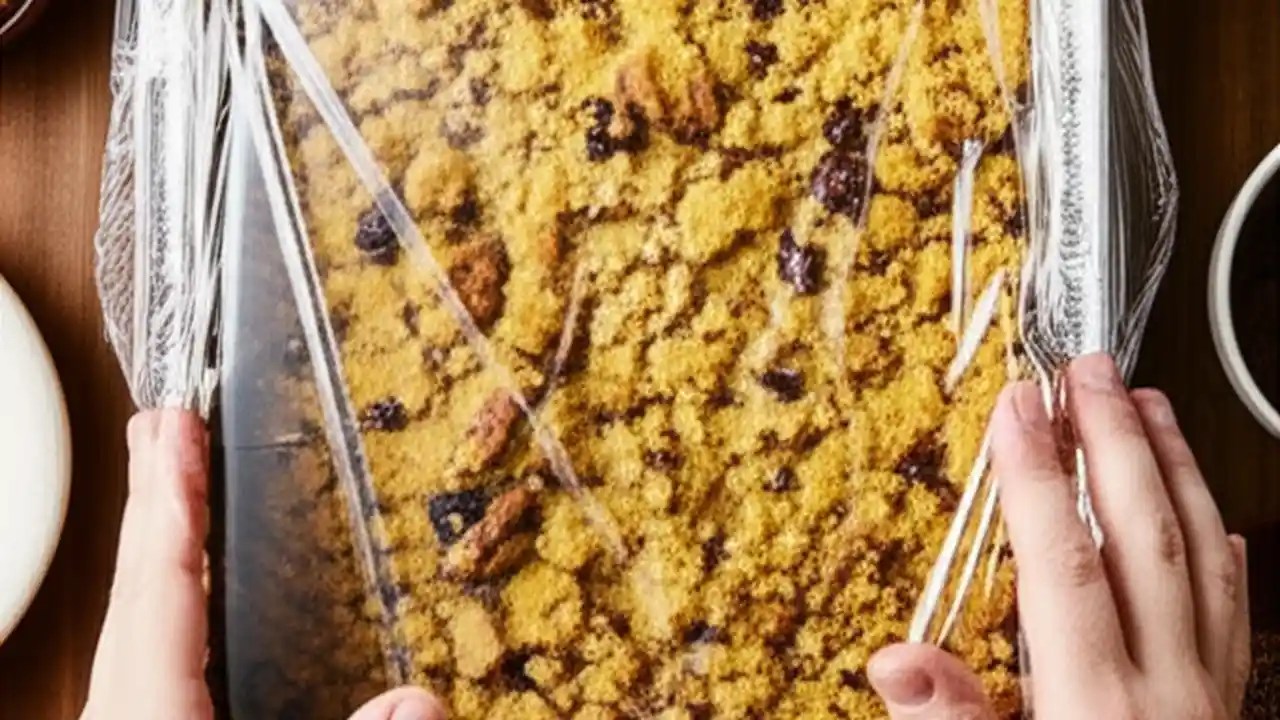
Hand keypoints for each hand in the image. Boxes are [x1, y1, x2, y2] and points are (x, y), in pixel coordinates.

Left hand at [80, 409, 447, 719]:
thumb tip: (423, 703)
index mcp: (153, 711)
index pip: (163, 588)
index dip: (172, 501)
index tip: (175, 428)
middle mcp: (130, 704)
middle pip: (142, 583)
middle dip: (157, 495)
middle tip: (165, 422)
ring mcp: (135, 711)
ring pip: (141, 610)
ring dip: (159, 538)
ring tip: (172, 479)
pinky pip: (152, 639)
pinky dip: (167, 590)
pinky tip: (188, 581)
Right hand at [869, 354, 1251, 718]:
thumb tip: (897, 661)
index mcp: (1094, 707)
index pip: (1061, 561)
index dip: (1033, 474)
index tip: (1017, 407)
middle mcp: (1165, 692)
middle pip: (1143, 538)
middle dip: (1115, 441)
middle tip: (1091, 374)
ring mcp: (1206, 700)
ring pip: (1203, 560)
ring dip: (1174, 472)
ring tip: (1150, 408)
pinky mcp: (1225, 712)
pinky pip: (1235, 616)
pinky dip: (1220, 555)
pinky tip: (1212, 525)